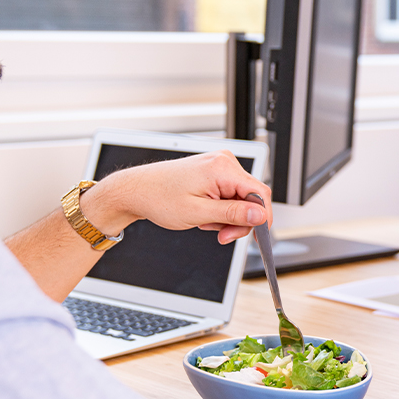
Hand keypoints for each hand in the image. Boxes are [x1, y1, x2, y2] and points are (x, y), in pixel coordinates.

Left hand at [82, 150, 271, 244]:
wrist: (137, 190)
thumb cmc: (159, 198)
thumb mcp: (199, 213)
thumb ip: (234, 213)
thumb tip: (261, 215)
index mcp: (223, 168)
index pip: (260, 193)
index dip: (262, 218)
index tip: (257, 237)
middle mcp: (224, 161)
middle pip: (251, 197)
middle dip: (239, 220)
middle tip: (222, 235)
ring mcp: (219, 164)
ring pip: (241, 198)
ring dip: (227, 216)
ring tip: (205, 221)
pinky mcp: (214, 170)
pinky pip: (230, 193)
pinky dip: (221, 208)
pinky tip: (205, 212)